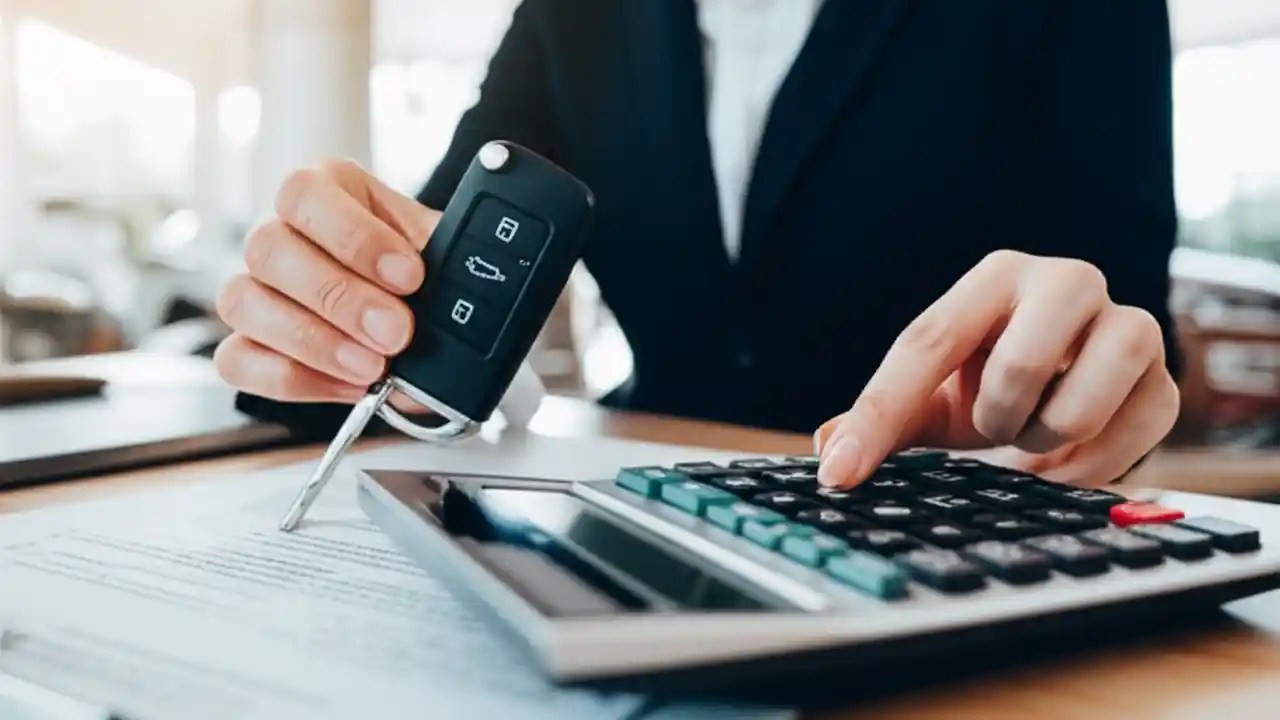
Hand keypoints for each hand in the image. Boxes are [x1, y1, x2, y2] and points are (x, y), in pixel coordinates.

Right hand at [214, 159, 438, 403]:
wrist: (421, 314)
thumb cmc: (419, 271)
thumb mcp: (439, 247)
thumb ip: (444, 253)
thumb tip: (463, 273)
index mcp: (322, 191)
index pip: (305, 194)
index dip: (353, 237)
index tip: (409, 276)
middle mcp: (278, 234)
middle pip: (270, 250)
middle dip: (340, 298)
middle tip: (395, 331)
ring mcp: (253, 288)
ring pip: (244, 304)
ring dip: (314, 342)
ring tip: (373, 365)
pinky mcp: (245, 343)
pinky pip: (239, 361)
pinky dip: (292, 379)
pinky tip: (346, 384)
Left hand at [814, 250, 1178, 487]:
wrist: (1074, 383)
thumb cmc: (990, 378)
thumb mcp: (932, 392)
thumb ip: (882, 415)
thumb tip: (831, 454)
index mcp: (996, 276)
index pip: (927, 343)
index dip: (879, 416)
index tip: (843, 475)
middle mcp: (1067, 283)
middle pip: (1019, 368)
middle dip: (995, 418)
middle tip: (994, 425)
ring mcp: (1127, 325)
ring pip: (1076, 410)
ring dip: (1041, 442)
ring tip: (1035, 430)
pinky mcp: (1164, 380)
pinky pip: (1125, 442)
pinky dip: (1086, 469)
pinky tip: (1069, 458)